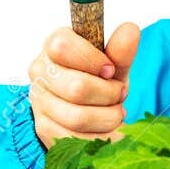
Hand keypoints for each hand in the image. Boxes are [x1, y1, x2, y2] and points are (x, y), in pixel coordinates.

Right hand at [28, 21, 140, 147]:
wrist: (91, 108)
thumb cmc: (100, 79)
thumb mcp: (114, 64)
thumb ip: (121, 50)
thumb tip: (130, 30)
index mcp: (54, 45)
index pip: (62, 46)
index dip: (92, 60)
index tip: (109, 69)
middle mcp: (40, 71)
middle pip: (76, 87)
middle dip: (108, 94)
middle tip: (119, 93)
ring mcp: (39, 101)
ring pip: (78, 117)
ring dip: (108, 117)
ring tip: (116, 111)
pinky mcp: (44, 128)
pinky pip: (77, 139)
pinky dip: (101, 136)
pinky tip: (106, 127)